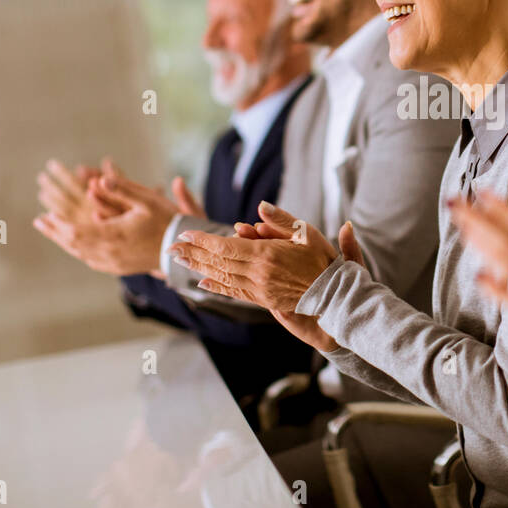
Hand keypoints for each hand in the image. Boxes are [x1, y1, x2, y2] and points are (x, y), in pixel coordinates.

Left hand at [35, 166, 179, 275]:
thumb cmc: (166, 220)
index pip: (76, 232)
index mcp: (114, 235)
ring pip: (80, 253)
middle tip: (39, 222)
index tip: (45, 216)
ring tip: (51, 231)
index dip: (58, 225)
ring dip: (64, 241)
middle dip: (55, 232)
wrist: (182, 248)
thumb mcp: (146, 200)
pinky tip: (74, 243)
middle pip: (74, 244)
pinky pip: (91, 260)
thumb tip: (98, 179)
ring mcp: (114, 263)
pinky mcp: (119, 267)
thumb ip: (121, 189)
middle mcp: (110, 253)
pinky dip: (78, 250)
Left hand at [168, 202, 342, 351]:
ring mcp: (260, 289)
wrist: (335, 294)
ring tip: (179, 261)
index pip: (225, 246)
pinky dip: (216, 287)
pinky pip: (234, 293)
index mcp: (267, 255)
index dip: (203, 241)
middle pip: (218, 262)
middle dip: (193, 254)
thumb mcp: (305, 233)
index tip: (185, 234)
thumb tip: (259, 207)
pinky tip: (203, 282)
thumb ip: (280, 220)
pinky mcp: (263, 300)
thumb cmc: (323, 259)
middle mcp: (258, 274)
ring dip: (199, 268)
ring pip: (222, 277)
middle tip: (171, 247)